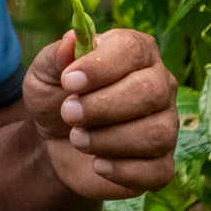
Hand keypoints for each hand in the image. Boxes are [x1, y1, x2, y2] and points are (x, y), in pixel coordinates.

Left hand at [22, 26, 178, 197]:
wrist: (55, 142)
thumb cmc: (56, 97)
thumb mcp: (44, 74)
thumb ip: (56, 57)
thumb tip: (71, 39)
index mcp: (135, 52)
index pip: (133, 49)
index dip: (101, 67)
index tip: (69, 82)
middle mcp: (159, 84)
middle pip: (151, 91)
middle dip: (103, 106)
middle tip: (69, 114)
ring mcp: (165, 124)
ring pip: (157, 133)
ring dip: (109, 139)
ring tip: (78, 139)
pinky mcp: (162, 162)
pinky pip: (158, 170)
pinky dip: (123, 170)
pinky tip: (98, 164)